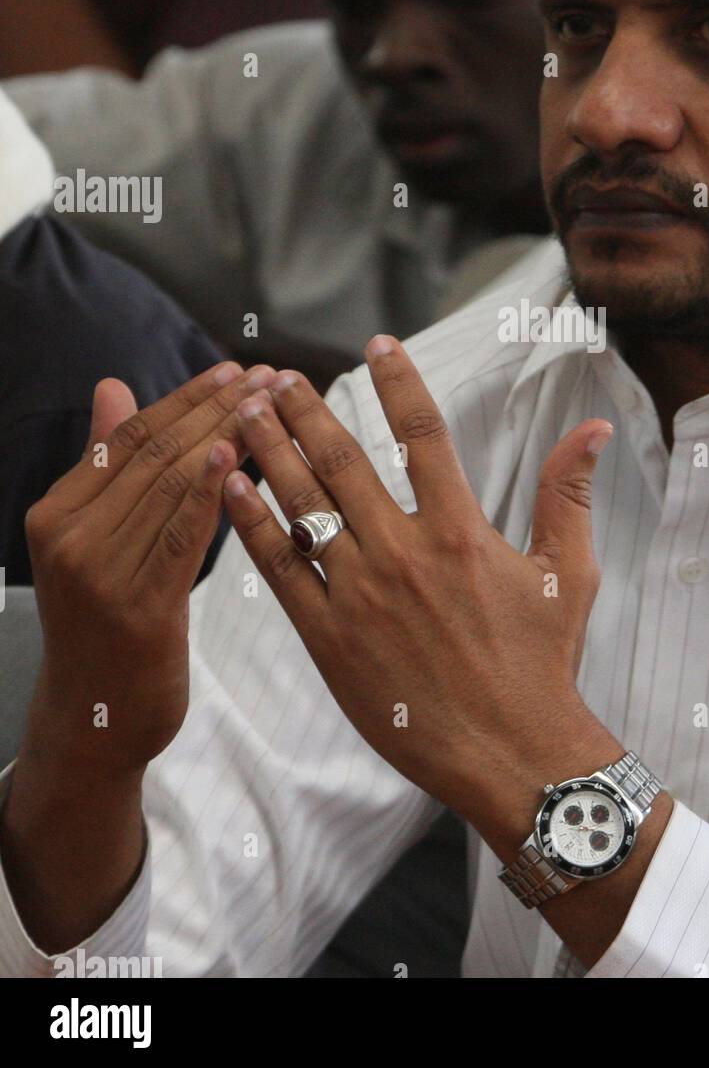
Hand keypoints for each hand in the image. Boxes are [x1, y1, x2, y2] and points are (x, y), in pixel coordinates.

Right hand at [23, 361, 276, 775]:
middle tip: (267, 376)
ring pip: (171, 486)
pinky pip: (180, 535)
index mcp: (56, 512)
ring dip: (226, 436)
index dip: (186, 398)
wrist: (94, 721)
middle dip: (215, 408)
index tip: (235, 368)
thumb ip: (106, 465)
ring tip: (270, 403)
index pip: (128, 437)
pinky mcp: (137, 607)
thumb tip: (110, 386)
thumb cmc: (106, 622)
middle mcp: (68, 536)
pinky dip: (209, 490)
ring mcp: (97, 573)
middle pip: (153, 454)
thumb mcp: (94, 538)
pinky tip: (240, 456)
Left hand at [222, 336, 615, 823]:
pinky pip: (280, 571)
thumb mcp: (569, 573)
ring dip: (269, 451)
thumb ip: (570, 493)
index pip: (422, 433)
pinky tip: (231, 487)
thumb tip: (594, 428)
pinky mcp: (329, 639)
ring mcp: (360, 596)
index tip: (375, 343)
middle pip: (343, 460)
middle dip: (305, 409)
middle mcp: (404, 553)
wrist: (511, 753)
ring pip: (304, 506)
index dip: (397, 381)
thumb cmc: (544, 663)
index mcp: (461, 530)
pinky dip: (254, 525)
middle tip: (277, 374)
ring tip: (244, 411)